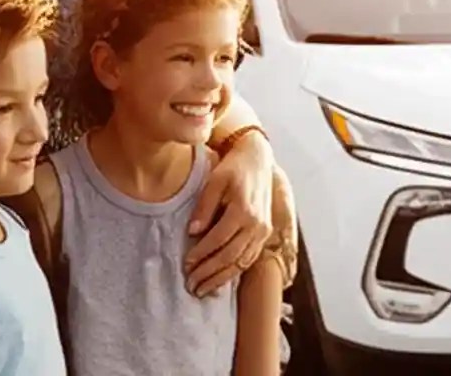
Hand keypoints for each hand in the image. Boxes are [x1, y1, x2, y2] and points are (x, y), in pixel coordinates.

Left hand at [184, 130, 274, 296]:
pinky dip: (234, 272)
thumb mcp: (214, 181)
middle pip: (230, 257)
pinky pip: (249, 259)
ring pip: (241, 262)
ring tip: (203, 289)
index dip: (201, 254)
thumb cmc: (233, 168)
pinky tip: (221, 280)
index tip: (186, 264)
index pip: (218, 240)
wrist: (258, 160)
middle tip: (191, 285)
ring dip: (221, 278)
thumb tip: (192, 232)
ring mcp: (263, 231)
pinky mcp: (265, 234)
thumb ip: (204, 207)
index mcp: (243, 210)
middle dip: (209, 273)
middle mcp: (256, 225)